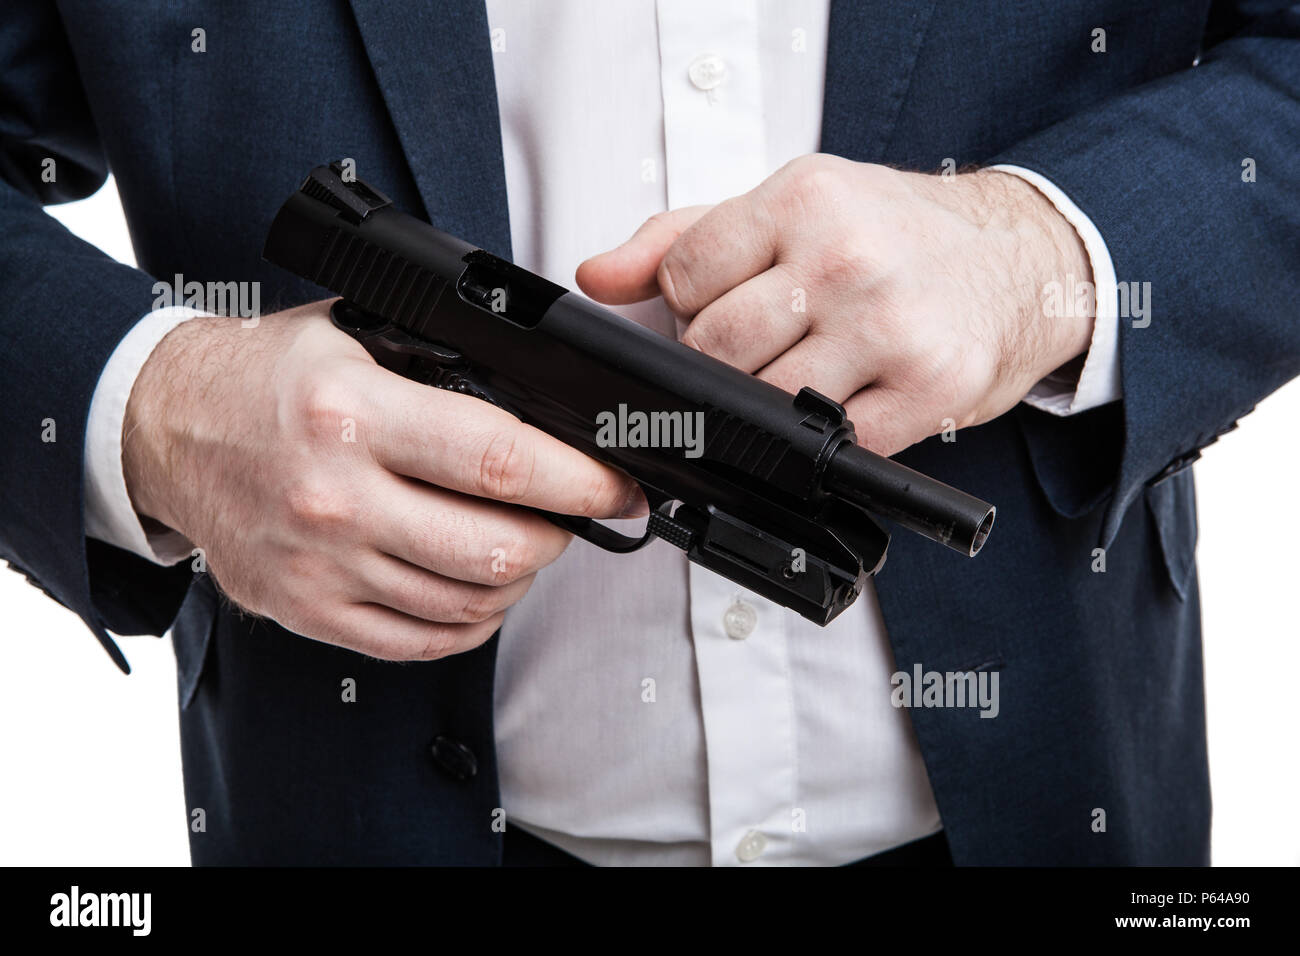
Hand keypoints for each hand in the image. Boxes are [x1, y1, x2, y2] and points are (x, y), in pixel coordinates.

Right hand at [122, 300, 643, 659]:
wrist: (165, 431)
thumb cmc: (264, 379)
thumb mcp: (353, 335)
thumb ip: (440, 363)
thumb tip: (541, 400)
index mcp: (354, 415)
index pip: (500, 462)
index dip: (580, 482)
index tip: (616, 488)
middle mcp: (337, 498)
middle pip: (495, 548)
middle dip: (559, 536)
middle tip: (570, 514)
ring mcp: (322, 566)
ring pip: (467, 601)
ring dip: (518, 577)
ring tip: (523, 544)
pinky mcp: (309, 611)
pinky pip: (420, 641)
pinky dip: (470, 620)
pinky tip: (478, 589)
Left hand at [577, 154, 1094, 455]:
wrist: (1019, 264)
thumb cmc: (898, 233)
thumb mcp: (791, 205)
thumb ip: (681, 238)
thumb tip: (596, 279)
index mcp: (804, 198)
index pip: (681, 277)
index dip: (686, 304)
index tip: (722, 303)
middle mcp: (846, 259)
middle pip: (713, 347)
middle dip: (719, 358)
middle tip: (763, 343)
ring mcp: (888, 329)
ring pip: (759, 403)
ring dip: (764, 402)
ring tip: (804, 367)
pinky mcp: (926, 391)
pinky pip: (827, 444)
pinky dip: (817, 438)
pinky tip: (841, 399)